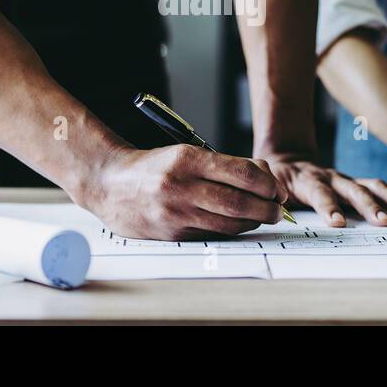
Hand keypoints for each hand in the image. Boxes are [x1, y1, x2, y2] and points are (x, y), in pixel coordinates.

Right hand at [81, 145, 287, 240]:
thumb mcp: (186, 153)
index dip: (268, 184)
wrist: (109, 184)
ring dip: (253, 222)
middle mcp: (181, 186)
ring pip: (229, 223)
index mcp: (188, 159)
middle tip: (278, 209)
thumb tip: (264, 177)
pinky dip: (231, 230)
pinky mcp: (172, 234)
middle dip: (267, 209)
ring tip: (262, 217)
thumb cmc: (154, 167)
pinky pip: (212, 234)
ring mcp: (175, 212)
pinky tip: (238, 224)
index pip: (242, 173)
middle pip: (239, 202)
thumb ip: (224, 165)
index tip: (276, 190)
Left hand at [262, 154, 386, 226]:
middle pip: (354, 190)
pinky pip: (384, 188)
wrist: (287, 160)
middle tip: (385, 223)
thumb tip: (276, 206)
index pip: (319, 193)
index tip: (337, 223)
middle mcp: (332, 178)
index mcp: (307, 181)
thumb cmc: (277, 180)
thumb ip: (272, 197)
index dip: (328, 206)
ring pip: (374, 186)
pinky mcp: (359, 182)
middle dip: (370, 206)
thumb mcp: (268, 186)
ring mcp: (348, 179)